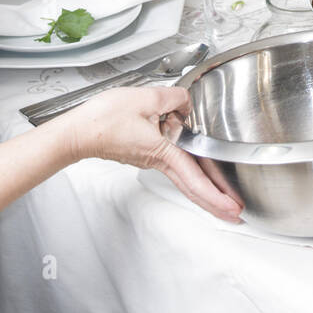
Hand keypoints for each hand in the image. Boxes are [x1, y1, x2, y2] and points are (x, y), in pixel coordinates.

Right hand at [63, 86, 242, 222]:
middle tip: (234, 214)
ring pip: (184, 179)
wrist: (78, 131)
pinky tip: (197, 172)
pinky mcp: (144, 154)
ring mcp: (151, 159)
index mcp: (163, 151)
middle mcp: (158, 160)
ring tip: (221, 199)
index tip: (233, 207)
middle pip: (193, 187)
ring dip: (205, 191)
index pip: (196, 179)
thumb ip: (173, 98)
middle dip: (215, 203)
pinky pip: (174, 167)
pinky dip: (190, 176)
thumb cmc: (102, 120)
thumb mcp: (145, 98)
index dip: (217, 195)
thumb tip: (186, 101)